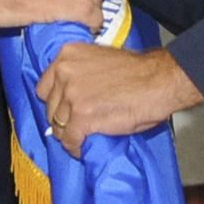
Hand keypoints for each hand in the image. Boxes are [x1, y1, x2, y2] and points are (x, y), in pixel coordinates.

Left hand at [36, 44, 203, 154]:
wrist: (158, 81)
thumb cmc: (137, 72)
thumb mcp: (98, 60)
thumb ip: (79, 74)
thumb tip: (68, 97)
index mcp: (67, 55)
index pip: (44, 87)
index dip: (56, 101)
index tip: (64, 108)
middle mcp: (64, 73)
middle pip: (49, 108)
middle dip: (62, 118)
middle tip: (75, 125)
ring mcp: (71, 96)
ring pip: (57, 126)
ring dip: (69, 134)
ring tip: (81, 137)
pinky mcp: (81, 118)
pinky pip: (70, 140)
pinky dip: (76, 148)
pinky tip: (84, 147)